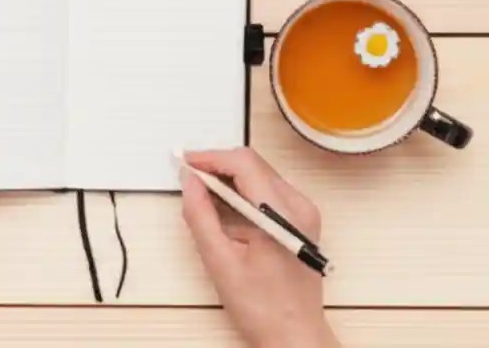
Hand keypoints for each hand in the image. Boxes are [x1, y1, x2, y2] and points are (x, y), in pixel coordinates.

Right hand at [180, 148, 339, 347]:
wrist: (294, 336)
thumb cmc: (260, 307)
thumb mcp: (220, 262)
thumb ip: (201, 216)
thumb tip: (189, 181)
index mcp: (282, 214)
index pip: (244, 164)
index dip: (211, 158)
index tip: (185, 163)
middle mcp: (299, 206)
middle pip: (254, 165)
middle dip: (218, 166)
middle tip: (188, 177)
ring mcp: (304, 213)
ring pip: (261, 176)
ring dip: (230, 179)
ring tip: (201, 194)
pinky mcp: (301, 222)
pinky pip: (269, 193)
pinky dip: (244, 193)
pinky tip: (224, 209)